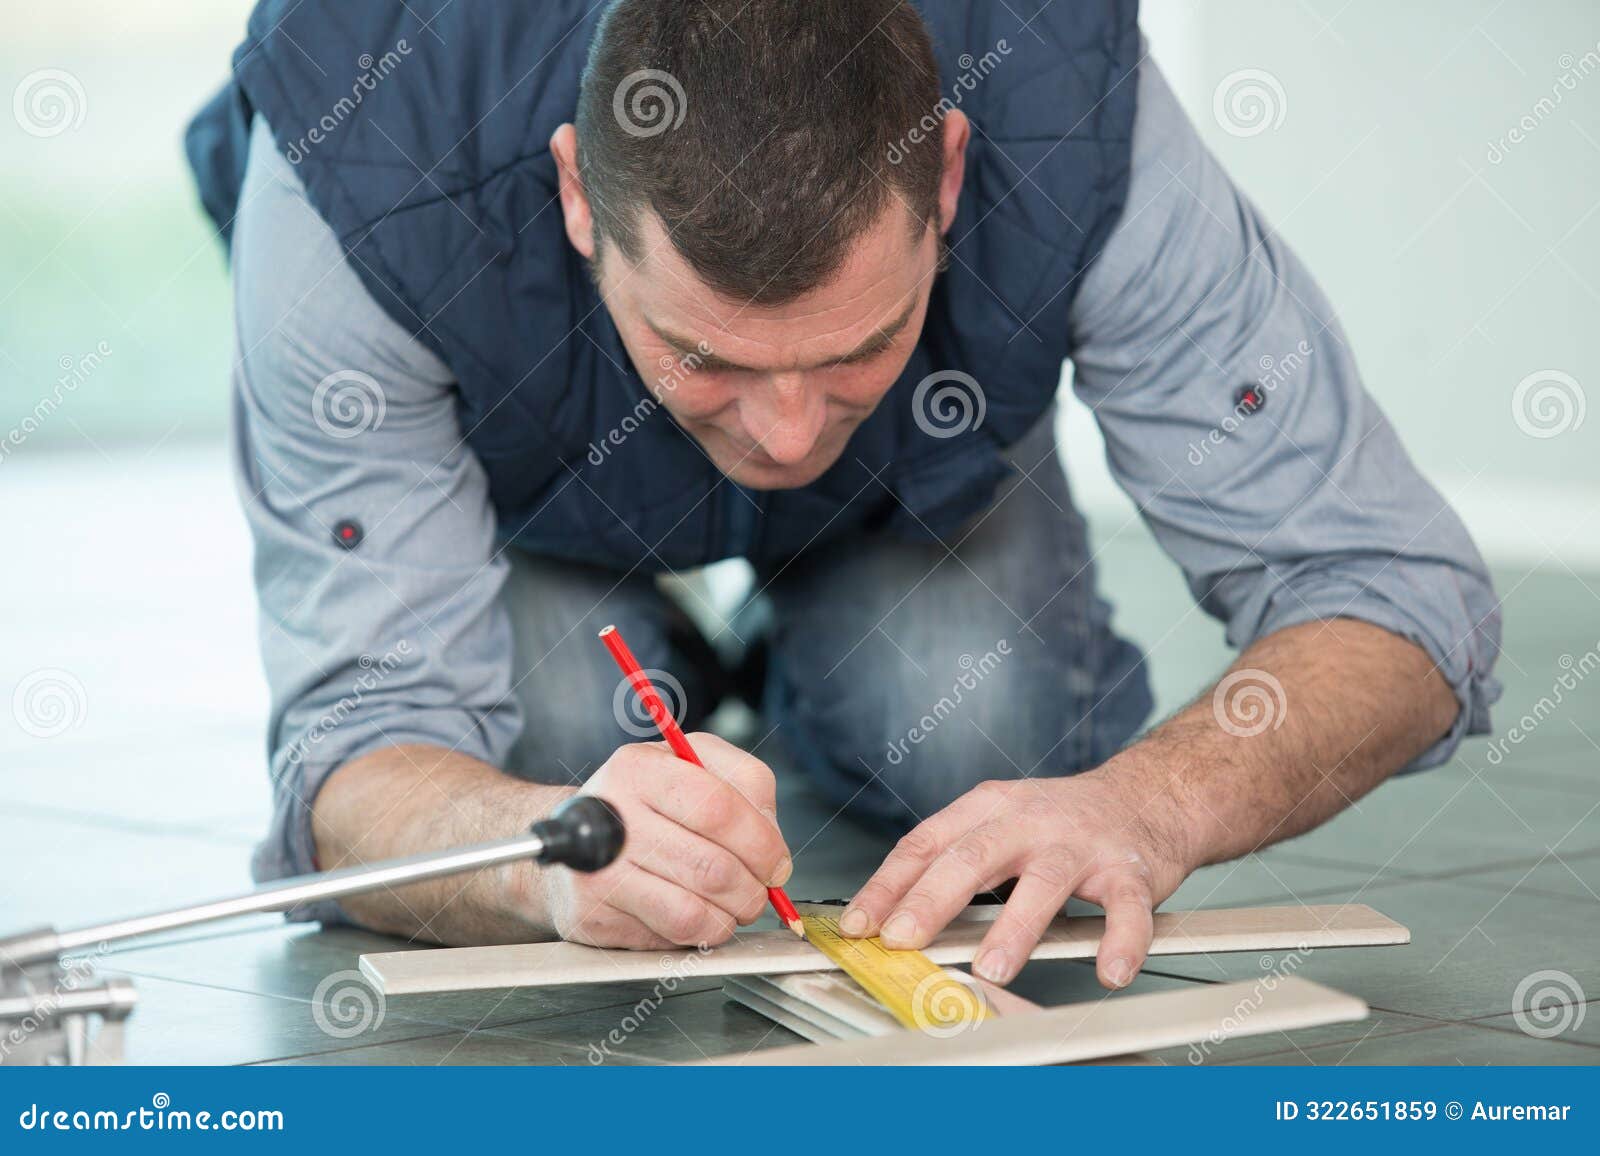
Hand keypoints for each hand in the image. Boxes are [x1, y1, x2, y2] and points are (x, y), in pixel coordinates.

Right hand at [540, 733, 791, 948]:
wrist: (572, 839)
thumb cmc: (646, 802)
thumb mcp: (695, 767)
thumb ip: (745, 787)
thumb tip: (773, 843)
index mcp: (638, 767)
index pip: (718, 809)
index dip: (761, 843)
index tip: (777, 864)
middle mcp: (610, 817)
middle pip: (712, 868)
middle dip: (753, 890)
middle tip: (760, 892)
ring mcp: (596, 871)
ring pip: (693, 913)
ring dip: (730, 917)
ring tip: (731, 904)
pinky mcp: (593, 916)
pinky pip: (670, 937)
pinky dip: (699, 932)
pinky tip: (697, 914)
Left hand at [838, 764, 1192, 987]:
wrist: (1146, 795)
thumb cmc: (1061, 822)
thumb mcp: (998, 824)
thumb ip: (953, 865)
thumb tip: (893, 923)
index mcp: (988, 808)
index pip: (926, 843)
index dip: (888, 884)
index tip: (859, 923)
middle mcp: (1030, 821)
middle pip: (973, 857)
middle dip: (933, 900)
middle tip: (903, 939)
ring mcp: (1081, 845)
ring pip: (1045, 883)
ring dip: (1016, 927)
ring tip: (992, 968)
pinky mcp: (1130, 870)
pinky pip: (1126, 908)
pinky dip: (1120, 940)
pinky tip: (1108, 970)